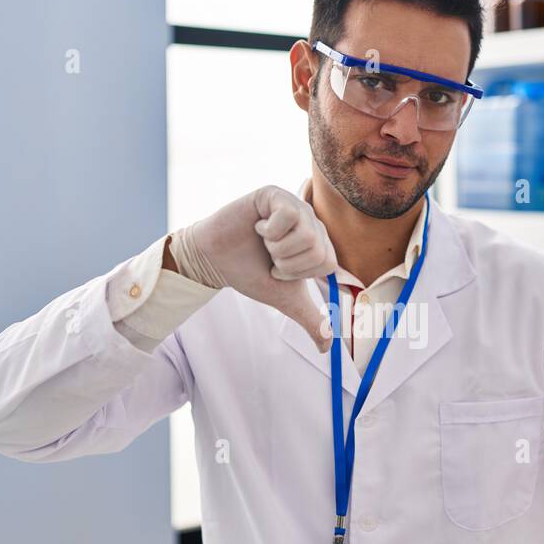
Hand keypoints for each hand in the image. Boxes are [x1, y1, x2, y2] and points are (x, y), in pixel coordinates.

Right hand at [184, 186, 337, 351]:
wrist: (215, 261)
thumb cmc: (251, 274)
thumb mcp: (285, 299)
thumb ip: (311, 319)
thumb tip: (327, 349)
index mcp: (319, 243)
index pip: (327, 263)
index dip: (299, 274)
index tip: (279, 270)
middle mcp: (311, 221)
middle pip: (317, 249)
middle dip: (287, 264)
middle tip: (270, 257)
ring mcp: (294, 205)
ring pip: (305, 234)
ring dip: (277, 248)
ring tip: (263, 242)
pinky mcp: (274, 194)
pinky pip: (288, 214)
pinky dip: (269, 230)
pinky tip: (258, 227)